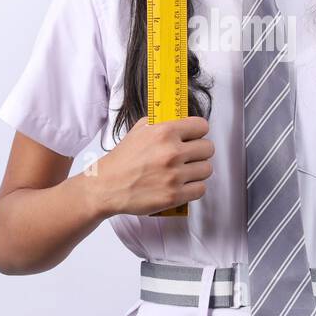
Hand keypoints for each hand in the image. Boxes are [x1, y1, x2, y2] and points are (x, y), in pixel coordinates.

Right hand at [93, 115, 213, 216]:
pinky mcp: (174, 196)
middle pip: (208, 148)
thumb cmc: (122, 159)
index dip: (198, 132)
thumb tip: (182, 120)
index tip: (194, 137)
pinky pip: (201, 189)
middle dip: (200, 151)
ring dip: (198, 170)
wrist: (106, 185)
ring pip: (207, 169)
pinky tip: (183, 185)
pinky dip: (194, 188)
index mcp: (164, 132)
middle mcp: (171, 152)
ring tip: (186, 171)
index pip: (202, 126)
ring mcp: (174, 175)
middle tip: (189, 156)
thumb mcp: (140, 129)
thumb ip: (163, 122)